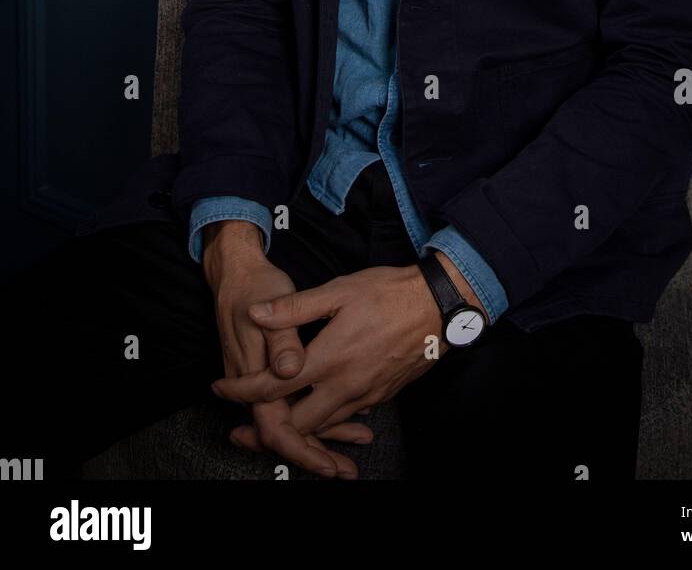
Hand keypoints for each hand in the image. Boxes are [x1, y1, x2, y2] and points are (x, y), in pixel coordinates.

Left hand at [203, 221, 372, 478]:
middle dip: (264, 432)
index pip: (274, 386)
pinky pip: (344, 419)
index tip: (221, 389)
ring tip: (270, 429)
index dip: (242, 391)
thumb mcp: (338, 291)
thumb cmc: (388, 293)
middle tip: (239, 431)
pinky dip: (323, 424)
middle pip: (295, 425)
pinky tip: (314, 416)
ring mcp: (364, 395)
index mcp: (329, 357)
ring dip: (293, 432)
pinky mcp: (380, 397)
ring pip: (321, 428)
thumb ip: (295, 307)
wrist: (438, 306)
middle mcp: (345, 384)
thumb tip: (257, 314)